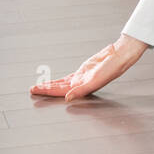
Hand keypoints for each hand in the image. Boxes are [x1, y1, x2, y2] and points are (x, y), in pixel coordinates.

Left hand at [29, 34, 148, 100]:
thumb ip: (81, 89)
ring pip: (62, 83)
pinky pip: (68, 77)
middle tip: (32, 89)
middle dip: (45, 89)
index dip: (48, 92)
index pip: (60, 92)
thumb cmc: (113, 67)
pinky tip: (53, 81)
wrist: (121, 54)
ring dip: (50, 85)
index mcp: (82, 88)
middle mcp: (80, 85)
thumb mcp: (97, 78)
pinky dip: (60, 80)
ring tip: (38, 87)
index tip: (36, 90)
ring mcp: (82, 78)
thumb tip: (67, 98)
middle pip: (58, 89)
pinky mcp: (84, 70)